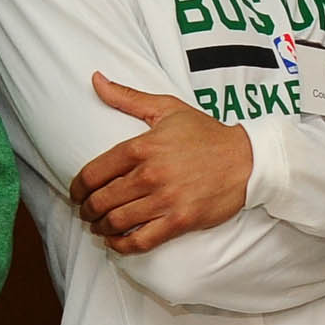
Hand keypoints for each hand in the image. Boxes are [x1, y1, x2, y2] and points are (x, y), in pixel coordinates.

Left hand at [70, 68, 254, 254]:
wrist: (247, 159)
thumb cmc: (206, 134)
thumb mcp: (167, 108)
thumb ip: (127, 97)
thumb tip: (95, 79)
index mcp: (141, 146)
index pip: (93, 173)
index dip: (77, 188)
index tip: (76, 193)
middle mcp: (149, 174)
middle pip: (101, 200)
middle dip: (87, 210)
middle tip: (86, 213)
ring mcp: (165, 200)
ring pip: (117, 222)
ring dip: (101, 228)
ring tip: (99, 227)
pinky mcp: (180, 221)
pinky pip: (141, 241)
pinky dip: (122, 246)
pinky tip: (116, 242)